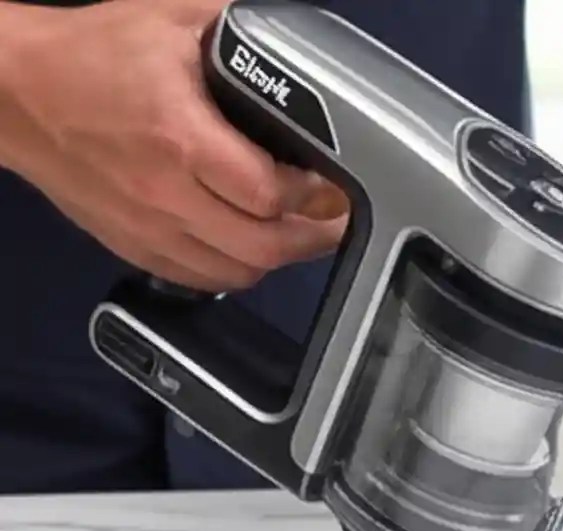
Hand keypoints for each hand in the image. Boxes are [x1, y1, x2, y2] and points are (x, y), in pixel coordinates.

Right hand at [0, 0, 346, 291]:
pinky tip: (251, 245)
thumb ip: (241, 34)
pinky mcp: (133, 245)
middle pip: (262, 246)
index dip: (314, 193)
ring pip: (236, 272)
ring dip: (279, 257)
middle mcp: (166, 193)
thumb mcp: (173, 19)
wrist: (14, 93)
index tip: (333, 179)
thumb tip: (294, 46)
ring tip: (301, 232)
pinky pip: (201, 278)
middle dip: (313, 237)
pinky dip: (237, 270)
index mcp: (182, 138)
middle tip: (337, 219)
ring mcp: (148, 226)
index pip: (269, 193)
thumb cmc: (92, 53)